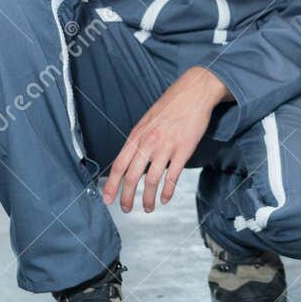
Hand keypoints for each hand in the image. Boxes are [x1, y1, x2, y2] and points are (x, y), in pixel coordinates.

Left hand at [102, 67, 229, 212]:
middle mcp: (149, 143)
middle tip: (126, 208)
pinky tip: (165, 198)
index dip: (111, 185)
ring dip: (148, 199)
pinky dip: (168, 191)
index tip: (107, 199)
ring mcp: (167, 147)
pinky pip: (173, 176)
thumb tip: (130, 161)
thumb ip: (138, 141)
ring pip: (153, 181)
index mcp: (137, 136)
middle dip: (127, 197)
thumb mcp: (147, 121)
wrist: (193, 93)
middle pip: (132, 177)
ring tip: (148, 208)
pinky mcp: (184, 150)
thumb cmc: (170, 106)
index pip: (118, 165)